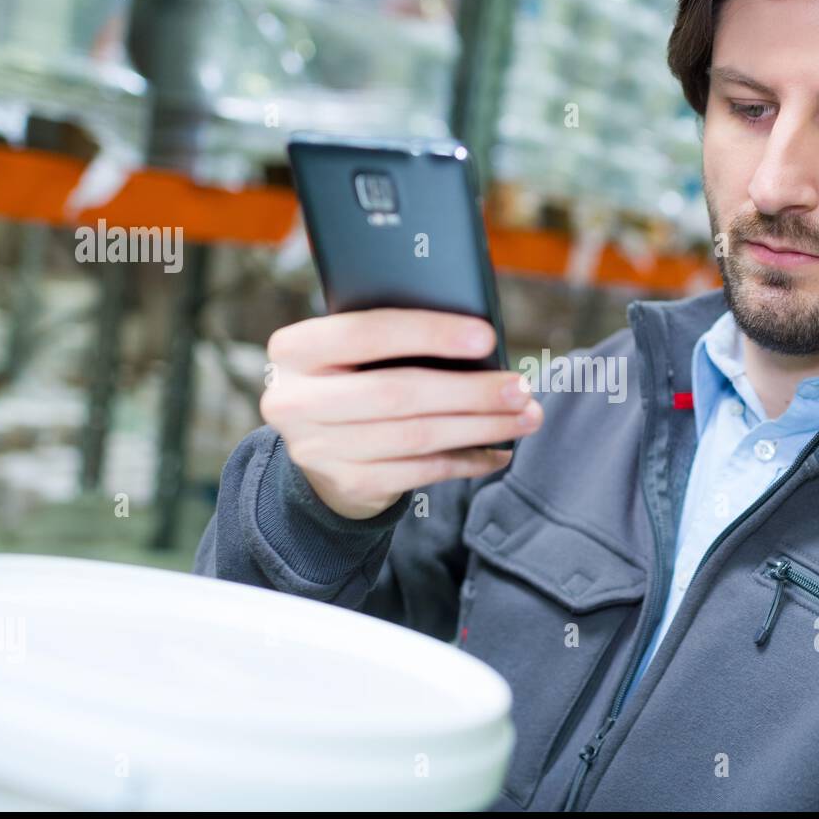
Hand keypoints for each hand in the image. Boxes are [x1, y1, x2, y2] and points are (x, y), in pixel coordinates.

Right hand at [261, 308, 541, 519]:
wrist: (319, 448)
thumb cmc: (354, 380)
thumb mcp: (353, 353)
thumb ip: (394, 341)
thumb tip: (480, 344)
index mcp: (295, 350)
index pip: (366, 333)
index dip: (429, 333)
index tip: (486, 336)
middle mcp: (296, 401)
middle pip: (398, 392)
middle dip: (470, 391)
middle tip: (521, 389)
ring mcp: (318, 449)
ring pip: (417, 437)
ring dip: (480, 428)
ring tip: (524, 418)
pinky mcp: (348, 484)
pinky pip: (422, 472)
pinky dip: (467, 461)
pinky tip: (497, 450)